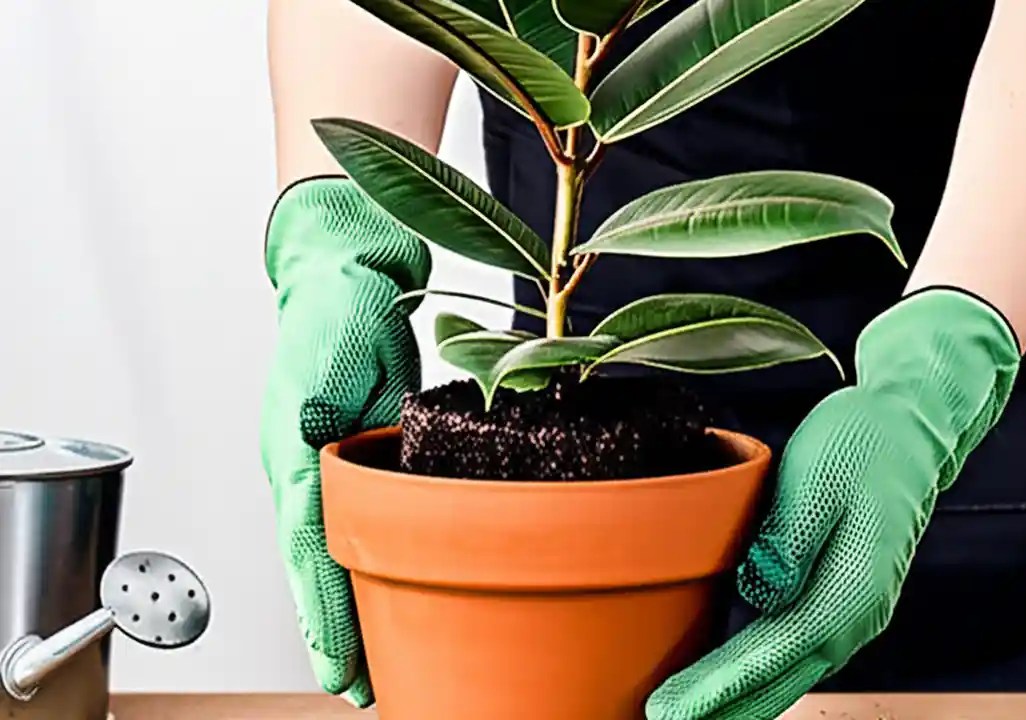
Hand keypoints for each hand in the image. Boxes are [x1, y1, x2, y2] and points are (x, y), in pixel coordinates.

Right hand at [259, 177, 428, 706]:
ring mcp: (315, 468)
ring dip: (342, 608)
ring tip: (364, 667)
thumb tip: (388, 491)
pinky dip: (353, 570)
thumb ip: (365, 433)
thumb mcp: (353, 368)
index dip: (324, 611)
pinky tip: (375, 598)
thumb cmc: (344, 312)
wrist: (343, 276)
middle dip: (331, 629)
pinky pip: (342, 527)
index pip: (308, 548)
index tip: (339, 666)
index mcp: (294, 454)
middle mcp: (299, 470)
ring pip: (324, 553)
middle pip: (311, 564)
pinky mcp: (340, 460)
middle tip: (353, 688)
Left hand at [646, 287, 1021, 719]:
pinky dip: (756, 675)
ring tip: (687, 714)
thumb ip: (787, 541)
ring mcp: (852, 613)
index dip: (715, 687)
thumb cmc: (861, 444)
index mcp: (849, 590)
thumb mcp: (817, 478)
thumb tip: (758, 592)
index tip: (668, 708)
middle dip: (721, 712)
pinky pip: (793, 652)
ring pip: (787, 675)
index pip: (770, 655)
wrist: (909, 430)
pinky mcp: (840, 600)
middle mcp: (855, 616)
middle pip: (779, 682)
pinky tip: (724, 680)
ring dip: (738, 702)